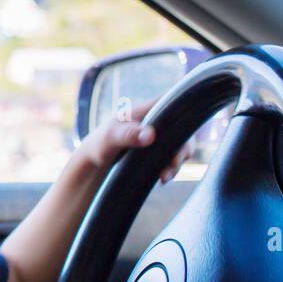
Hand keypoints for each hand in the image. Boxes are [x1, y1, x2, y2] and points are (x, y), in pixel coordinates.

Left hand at [75, 97, 190, 182]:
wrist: (95, 162)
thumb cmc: (100, 143)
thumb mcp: (110, 137)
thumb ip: (128, 134)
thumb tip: (150, 135)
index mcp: (149, 109)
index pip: (175, 102)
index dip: (187, 113)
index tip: (185, 131)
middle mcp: (158, 122)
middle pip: (184, 129)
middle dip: (184, 147)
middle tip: (175, 162)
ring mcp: (160, 138)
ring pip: (181, 147)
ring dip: (178, 161)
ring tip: (165, 176)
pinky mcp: (159, 153)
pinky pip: (173, 160)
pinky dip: (171, 169)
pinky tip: (162, 179)